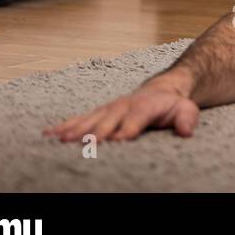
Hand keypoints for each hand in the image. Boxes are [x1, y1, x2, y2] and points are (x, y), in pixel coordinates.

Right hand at [42, 77, 199, 142]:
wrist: (161, 90)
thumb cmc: (172, 105)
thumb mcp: (185, 109)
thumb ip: (187, 118)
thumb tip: (186, 130)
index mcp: (145, 106)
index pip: (136, 118)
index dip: (128, 128)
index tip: (118, 139)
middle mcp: (123, 105)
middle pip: (108, 120)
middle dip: (97, 131)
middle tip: (84, 144)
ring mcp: (108, 108)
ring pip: (89, 118)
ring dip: (75, 129)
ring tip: (60, 140)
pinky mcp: (98, 112)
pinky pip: (79, 119)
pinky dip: (63, 125)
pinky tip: (48, 134)